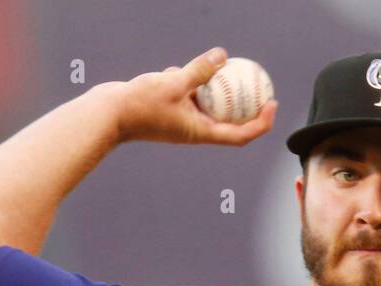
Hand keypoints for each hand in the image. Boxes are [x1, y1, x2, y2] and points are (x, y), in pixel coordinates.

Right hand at [112, 47, 277, 145]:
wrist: (107, 115)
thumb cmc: (139, 105)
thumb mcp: (173, 83)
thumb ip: (199, 70)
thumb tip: (222, 56)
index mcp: (200, 132)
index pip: (240, 135)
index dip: (261, 124)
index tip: (272, 105)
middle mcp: (193, 129)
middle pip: (228, 120)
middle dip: (246, 104)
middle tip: (259, 83)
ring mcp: (180, 120)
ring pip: (205, 103)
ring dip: (213, 88)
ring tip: (221, 67)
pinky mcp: (168, 109)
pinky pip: (185, 94)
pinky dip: (186, 81)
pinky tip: (177, 68)